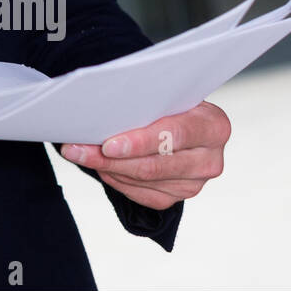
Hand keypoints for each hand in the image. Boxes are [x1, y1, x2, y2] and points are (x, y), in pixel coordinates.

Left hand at [59, 101, 230, 209]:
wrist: (179, 121)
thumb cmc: (168, 102)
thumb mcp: (165, 93)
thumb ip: (146, 98)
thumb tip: (101, 104)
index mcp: (214, 126)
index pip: (176, 134)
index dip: (140, 142)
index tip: (107, 144)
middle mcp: (209, 159)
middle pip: (154, 165)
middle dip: (110, 158)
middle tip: (76, 149)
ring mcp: (194, 183)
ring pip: (143, 180)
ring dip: (105, 167)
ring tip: (77, 153)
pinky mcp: (177, 197)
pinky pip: (140, 194)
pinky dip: (114, 179)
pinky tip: (98, 165)